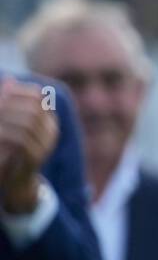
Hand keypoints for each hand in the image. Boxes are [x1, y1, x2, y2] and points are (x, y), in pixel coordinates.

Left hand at [0, 75, 59, 213]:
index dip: (18, 92)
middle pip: (32, 109)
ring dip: (5, 120)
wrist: (13, 180)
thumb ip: (8, 103)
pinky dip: (5, 135)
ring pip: (27, 124)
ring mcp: (45, 145)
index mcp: (46, 119)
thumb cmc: (7, 148)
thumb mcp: (8, 122)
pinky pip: (22, 141)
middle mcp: (51, 131)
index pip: (37, 96)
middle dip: (9, 105)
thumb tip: (8, 79)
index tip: (1, 94)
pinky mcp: (35, 158)